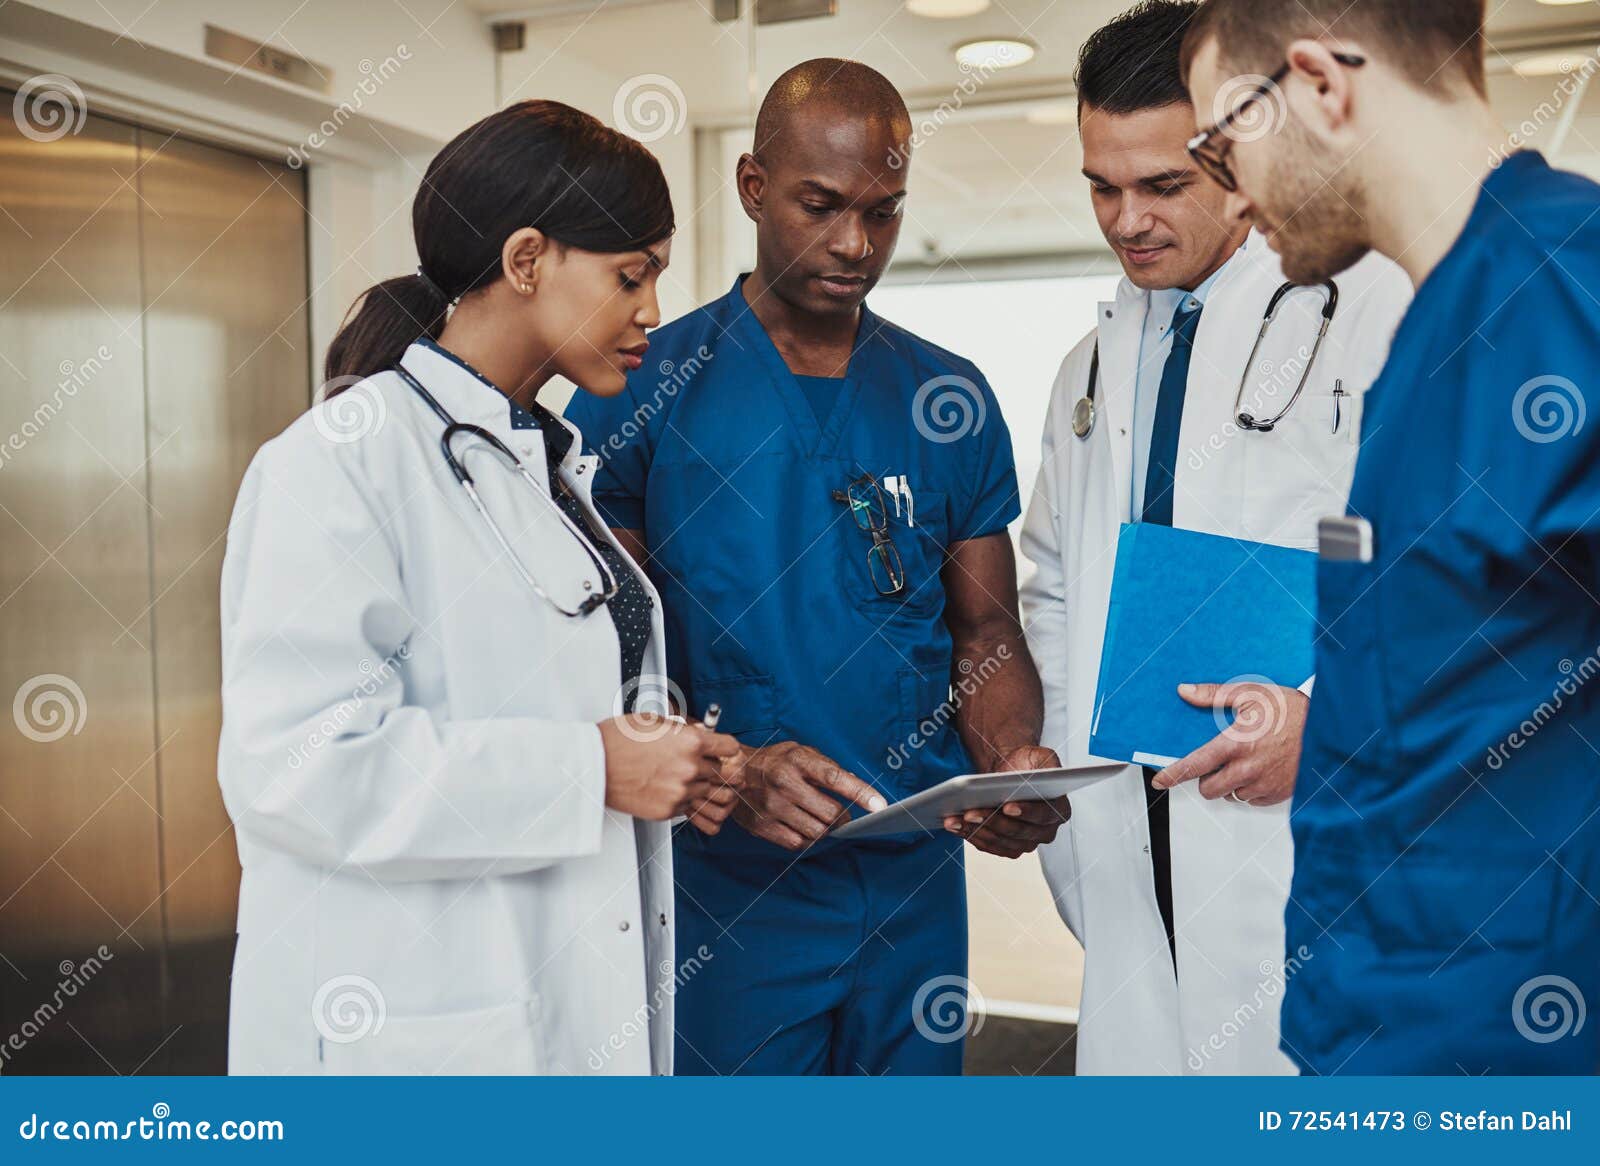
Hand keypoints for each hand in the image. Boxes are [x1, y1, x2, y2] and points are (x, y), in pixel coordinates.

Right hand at [599, 715, 742, 825]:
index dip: (725, 748)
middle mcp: (690, 768)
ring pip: (707, 792)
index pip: (730, 748)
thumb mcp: (655, 723)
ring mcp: (680, 792)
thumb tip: (700, 732)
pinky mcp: (668, 810)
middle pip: (721, 772)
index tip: (721, 750)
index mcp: (690, 742)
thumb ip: (683, 730)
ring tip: (680, 778)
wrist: (594, 765)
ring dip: (698, 786)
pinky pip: (688, 807)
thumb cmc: (618, 740)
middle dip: (711, 768)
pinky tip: (667, 789)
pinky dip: (683, 799)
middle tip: (697, 765)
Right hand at [727, 741, 885, 849]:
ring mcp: (772, 807)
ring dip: (825, 829)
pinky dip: (806, 838)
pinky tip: (801, 825)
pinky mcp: (762, 826)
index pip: (834, 777)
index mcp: (796, 760)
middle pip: (830, 814)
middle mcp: (784, 783)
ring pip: (816, 832)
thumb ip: (826, 767)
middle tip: (842, 816)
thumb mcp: (800, 752)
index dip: (859, 792)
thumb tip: (854, 785)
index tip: (880, 805)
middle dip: (843, 819)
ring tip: (818, 818)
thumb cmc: (774, 761)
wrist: (732, 773)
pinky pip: (797, 843)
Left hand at [943, 744, 1070, 858]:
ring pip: (1002, 842)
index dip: (1026, 812)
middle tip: (971, 811)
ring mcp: (1027, 842)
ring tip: (957, 819)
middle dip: (993, 821)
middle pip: (1019, 832)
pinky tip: (956, 825)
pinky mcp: (1009, 847)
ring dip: (977, 831)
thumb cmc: (1027, 765)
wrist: (1012, 772)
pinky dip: (972, 836)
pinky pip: (990, 846)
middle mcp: (1046, 831)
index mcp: (1059, 809)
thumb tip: (1037, 778)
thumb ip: (1048, 764)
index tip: (1007, 806)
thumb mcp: (1042, 755)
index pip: (1044, 815)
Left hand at [1150, 682, 1307, 805]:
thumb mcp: (1250, 693)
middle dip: (1206, 778)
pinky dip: (1249, 789)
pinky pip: (1252, 800)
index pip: (1194, 765)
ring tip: (1244, 762)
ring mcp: (1264, 784)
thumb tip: (1185, 691)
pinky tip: (1259, 770)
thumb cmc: (1291, 709)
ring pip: (1231, 796)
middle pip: (1209, 789)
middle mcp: (1248, 769)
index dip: (1173, 775)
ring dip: (1229, 784)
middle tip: (1216, 762)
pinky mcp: (1278, 794)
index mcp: (1236, 744)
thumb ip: (1212, 694)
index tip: (1160, 780)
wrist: (1329, 726)